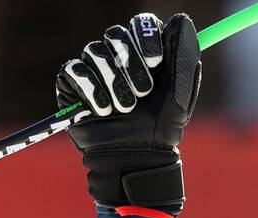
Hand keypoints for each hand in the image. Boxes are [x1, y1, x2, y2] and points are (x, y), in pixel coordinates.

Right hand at [55, 13, 201, 214]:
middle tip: (143, 92)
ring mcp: (94, 69)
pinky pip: (76, 70)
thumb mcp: (180, 94)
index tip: (155, 61)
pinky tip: (104, 110)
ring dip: (114, 83)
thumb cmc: (161, 128)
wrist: (135, 157)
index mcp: (146, 55)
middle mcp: (119, 57)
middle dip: (131, 64)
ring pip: (95, 51)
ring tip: (126, 109)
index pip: (140, 25)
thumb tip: (182, 19)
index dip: (145, 37)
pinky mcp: (73, 83)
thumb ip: (183, 57)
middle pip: (116, 34)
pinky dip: (92, 91)